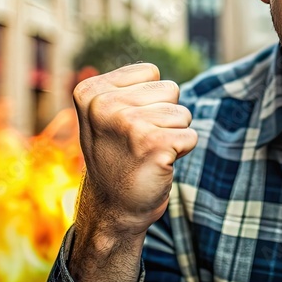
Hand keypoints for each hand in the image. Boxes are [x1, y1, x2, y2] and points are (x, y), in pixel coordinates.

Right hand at [73, 63, 197, 237]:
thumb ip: (124, 88)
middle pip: (170, 89)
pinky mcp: (153, 145)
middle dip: (164, 116)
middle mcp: (104, 106)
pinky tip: (157, 165)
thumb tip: (155, 74)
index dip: (148, 100)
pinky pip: (191, 136)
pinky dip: (181, 151)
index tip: (127, 125)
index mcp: (90, 92)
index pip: (150, 72)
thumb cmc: (117, 157)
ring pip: (183, 113)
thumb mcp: (104, 116)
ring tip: (147, 153)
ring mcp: (128, 125)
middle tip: (140, 142)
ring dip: (173, 135)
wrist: (113, 209)